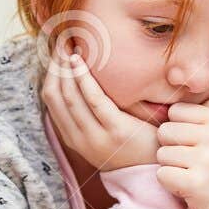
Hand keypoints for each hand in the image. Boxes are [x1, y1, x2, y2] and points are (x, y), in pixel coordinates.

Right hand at [41, 45, 157, 170]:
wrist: (158, 169)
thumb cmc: (134, 143)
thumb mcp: (104, 130)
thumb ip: (91, 111)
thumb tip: (80, 77)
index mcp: (73, 137)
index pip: (51, 100)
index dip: (50, 72)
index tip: (56, 51)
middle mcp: (78, 139)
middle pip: (55, 95)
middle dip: (55, 64)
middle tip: (61, 39)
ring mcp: (95, 137)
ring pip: (69, 96)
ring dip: (65, 67)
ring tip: (69, 44)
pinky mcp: (115, 132)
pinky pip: (94, 100)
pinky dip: (84, 79)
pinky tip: (80, 61)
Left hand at [154, 100, 208, 208]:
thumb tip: (188, 94)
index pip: (177, 111)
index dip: (178, 129)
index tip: (193, 145)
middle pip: (165, 131)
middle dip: (171, 149)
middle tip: (192, 164)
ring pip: (161, 154)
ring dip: (171, 168)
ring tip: (193, 176)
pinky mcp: (197, 182)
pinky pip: (162, 174)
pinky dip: (170, 185)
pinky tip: (189, 189)